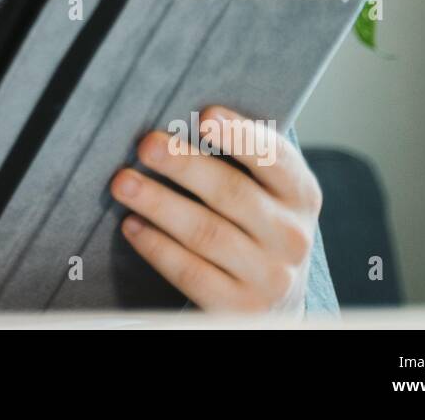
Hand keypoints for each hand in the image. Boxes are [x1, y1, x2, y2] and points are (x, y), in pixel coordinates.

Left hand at [109, 105, 321, 313]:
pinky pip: (191, 273)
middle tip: (146, 144)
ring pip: (206, 233)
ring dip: (159, 204)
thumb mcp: (264, 190)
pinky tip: (132, 226)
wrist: (278, 298)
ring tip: (124, 183)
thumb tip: (177, 122)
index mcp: (300, 194)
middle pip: (232, 193)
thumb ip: (237, 159)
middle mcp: (292, 236)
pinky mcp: (241, 309)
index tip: (205, 115)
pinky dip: (157, 247)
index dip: (240, 135)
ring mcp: (270, 277)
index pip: (274, 158)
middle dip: (185, 165)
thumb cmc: (255, 223)